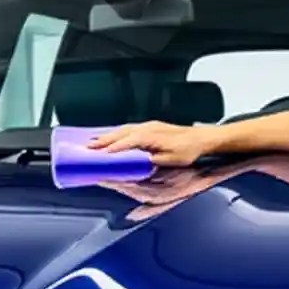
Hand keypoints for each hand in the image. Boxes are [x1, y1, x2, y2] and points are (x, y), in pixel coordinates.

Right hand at [87, 121, 217, 165]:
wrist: (201, 138)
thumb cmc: (186, 150)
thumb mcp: (169, 160)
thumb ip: (150, 161)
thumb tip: (136, 162)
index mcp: (148, 136)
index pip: (125, 142)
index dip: (110, 149)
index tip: (97, 154)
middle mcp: (146, 128)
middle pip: (120, 133)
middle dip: (103, 140)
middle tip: (88, 147)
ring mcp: (148, 125)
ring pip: (124, 129)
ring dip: (109, 135)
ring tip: (95, 141)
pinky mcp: (152, 126)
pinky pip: (130, 128)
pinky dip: (119, 132)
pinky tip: (115, 136)